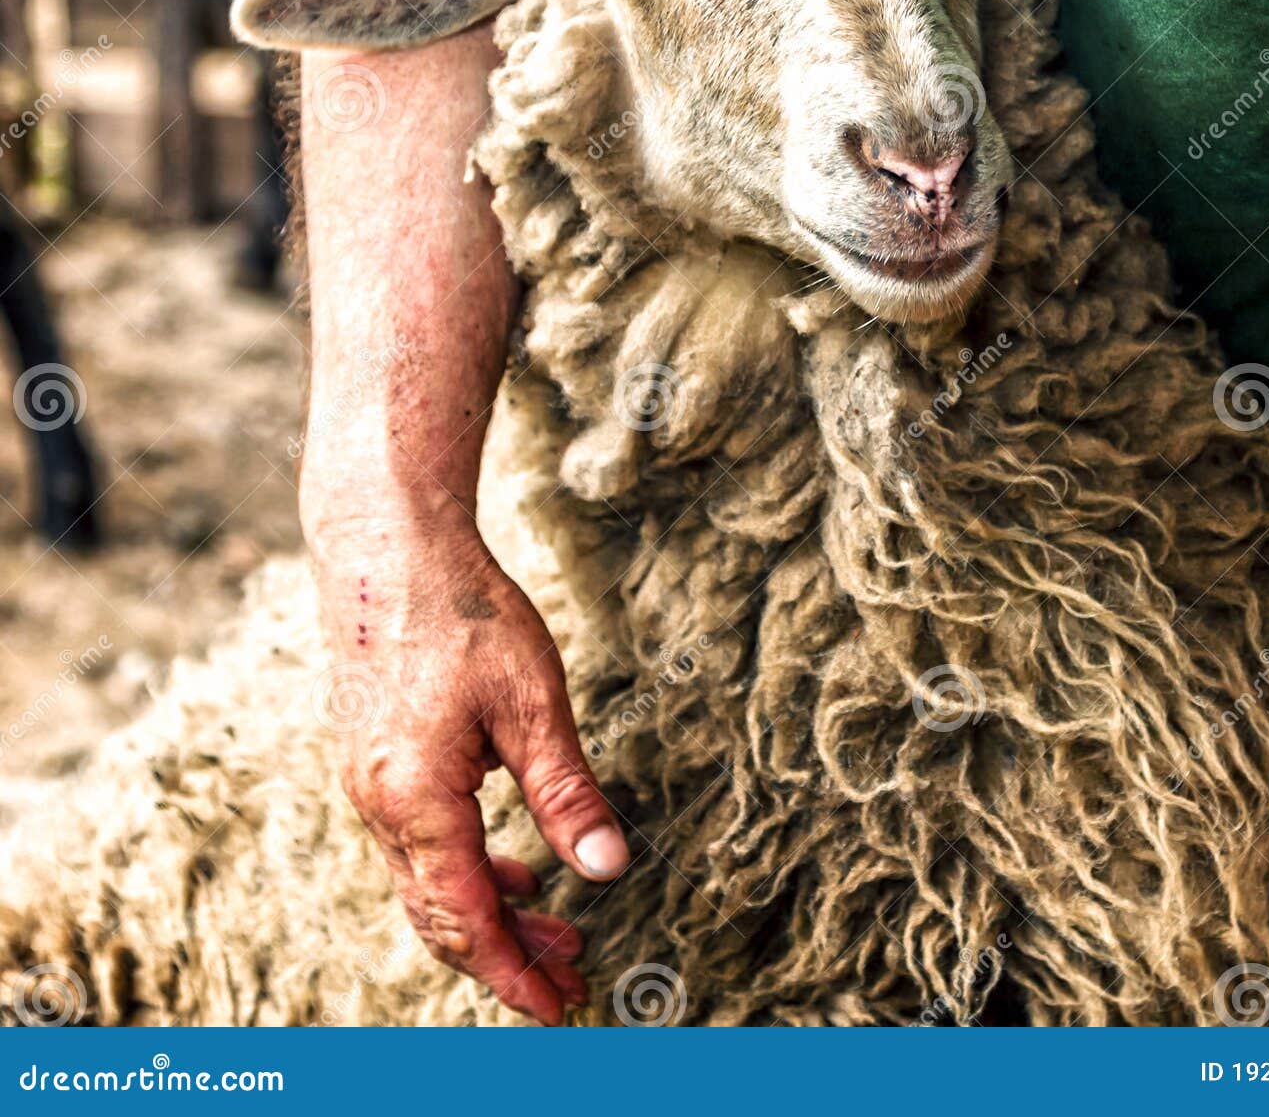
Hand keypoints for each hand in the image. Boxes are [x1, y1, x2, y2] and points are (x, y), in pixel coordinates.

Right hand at [316, 521, 629, 1023]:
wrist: (387, 549)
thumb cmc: (460, 613)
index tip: (558, 1008)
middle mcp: (380, 806)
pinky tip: (516, 871)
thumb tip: (607, 869)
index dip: (514, 972)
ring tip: (558, 931)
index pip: (468, 917)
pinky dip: (469, 875)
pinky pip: (420, 848)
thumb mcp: (532, 701)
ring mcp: (371, 787)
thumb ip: (566, 791)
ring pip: (430, 885)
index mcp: (416, 799)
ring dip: (492, 918)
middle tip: (573, 977)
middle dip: (508, 957)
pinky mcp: (376, 764)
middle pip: (443, 915)